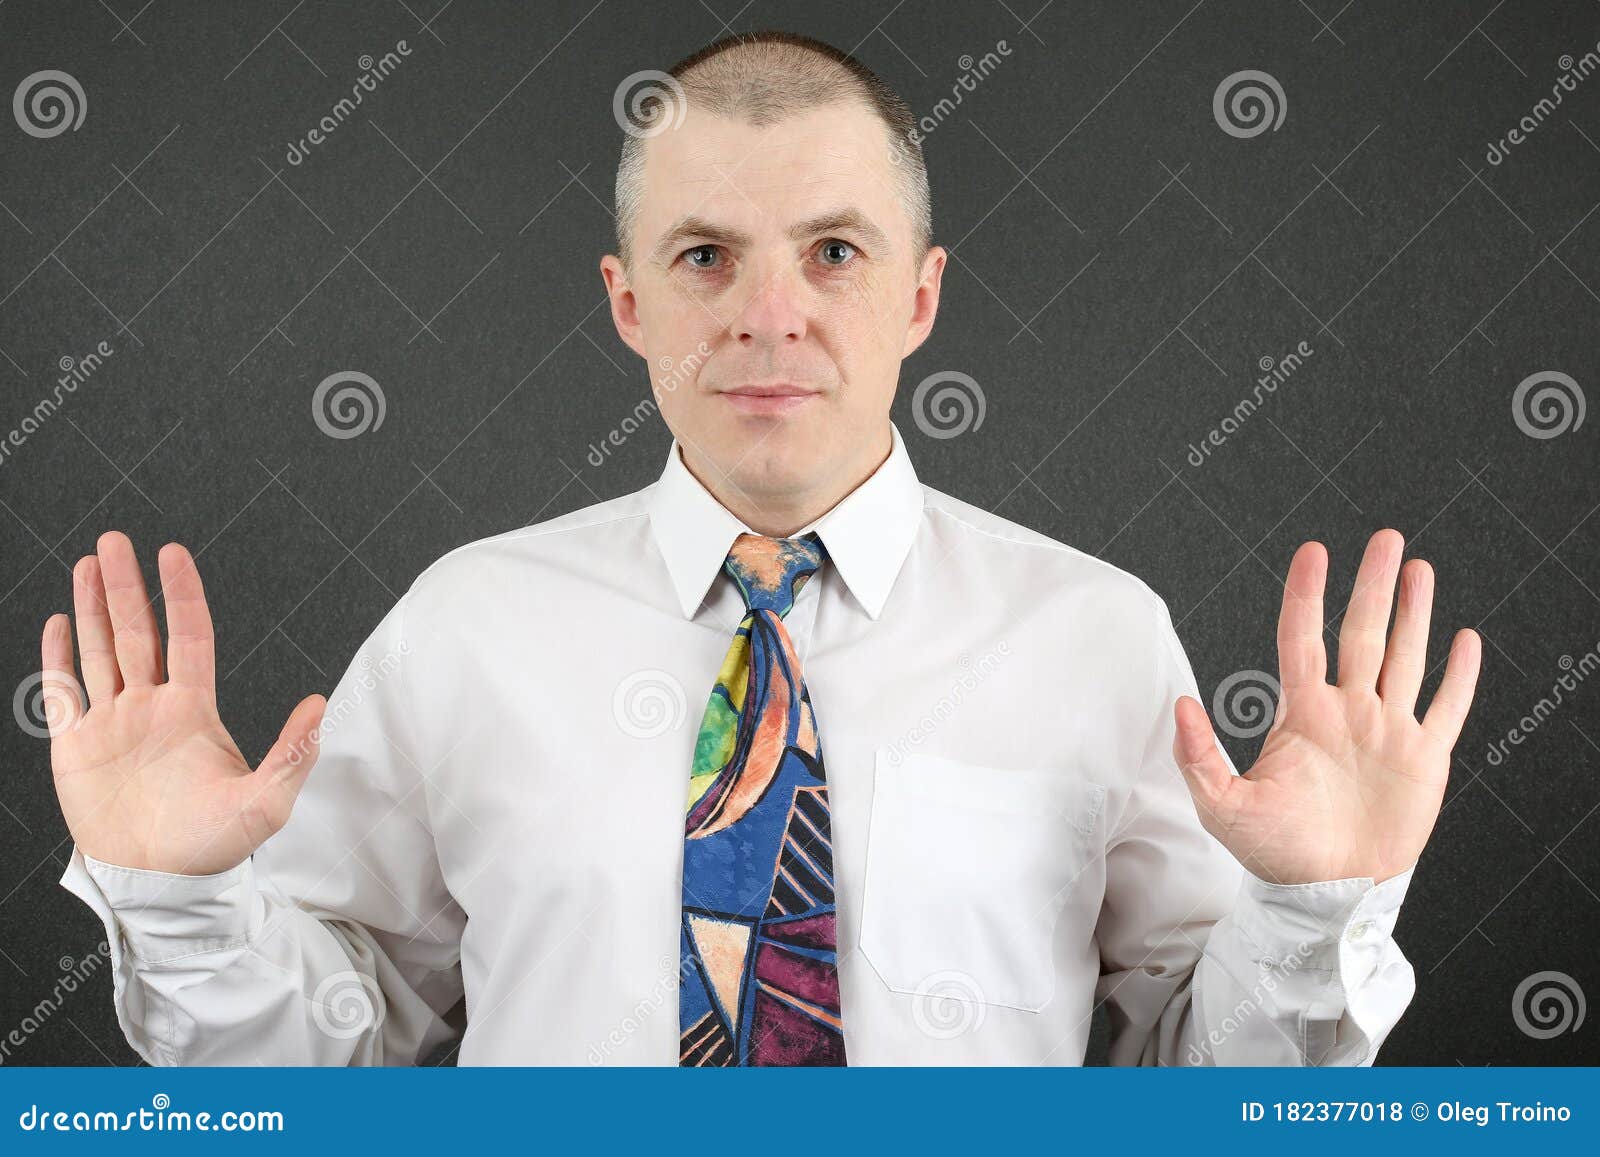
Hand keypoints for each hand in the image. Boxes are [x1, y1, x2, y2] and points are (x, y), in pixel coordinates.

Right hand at [39, 531, 326, 874]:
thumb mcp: (266, 801)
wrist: (162, 883)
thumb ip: (293, 752)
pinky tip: (59, 621)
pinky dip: (58, 657)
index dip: (180, 594)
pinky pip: (63, 693)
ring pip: (100, 651)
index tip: (171, 552)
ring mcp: (111, 724)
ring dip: (93, 606)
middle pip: (136, 632)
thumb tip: (321, 703)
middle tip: (114, 539)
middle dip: (125, 585)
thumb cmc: (216, 846)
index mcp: (193, 710)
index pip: (187, 636)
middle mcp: (151, 707)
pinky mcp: (76, 749)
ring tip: (89, 562)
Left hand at [1172, 529, 1480, 885]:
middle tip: (1385, 537)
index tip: (1313, 551)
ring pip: (1406, 658)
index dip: (1307, 595)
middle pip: (1363, 634)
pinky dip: (1458, 676)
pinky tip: (1464, 639)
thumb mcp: (1224, 806)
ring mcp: (1387, 731)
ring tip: (1419, 569)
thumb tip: (1181, 705)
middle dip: (1372, 585)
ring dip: (1415, 613)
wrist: (1326, 893)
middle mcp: (1347, 711)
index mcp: (1303, 714)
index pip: (1302, 638)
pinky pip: (1446, 708)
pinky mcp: (1423, 759)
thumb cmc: (1274, 851)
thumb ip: (1200, 756)